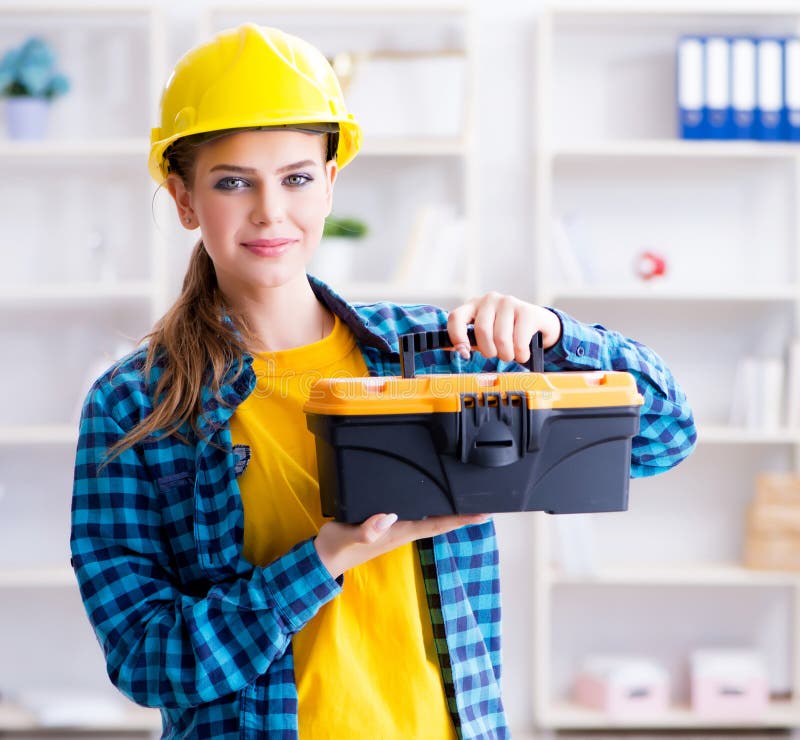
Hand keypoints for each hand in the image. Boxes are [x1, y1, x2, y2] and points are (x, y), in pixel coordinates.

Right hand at [314, 512, 488, 578]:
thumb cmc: (335, 548)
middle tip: (485, 502)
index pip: (436, 525)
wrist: (322, 559)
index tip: (483, 514)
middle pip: (439, 521)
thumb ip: (364, 530)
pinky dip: (431, 508)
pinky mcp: (387, 526)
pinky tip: (434, 501)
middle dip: (462, 513)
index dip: (459, 519)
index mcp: (398, 532)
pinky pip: (416, 515)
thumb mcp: (345, 537)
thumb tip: (388, 518)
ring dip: (449, 511)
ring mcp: (396, 530)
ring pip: (430, 519)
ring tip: (467, 501)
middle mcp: (402, 531)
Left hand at [448, 292, 561, 362]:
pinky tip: (522, 353)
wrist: (539, 324)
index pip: (456, 317)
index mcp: (474, 305)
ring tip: (511, 354)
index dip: (457, 337)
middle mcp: (490, 299)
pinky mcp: (527, 310)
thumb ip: (470, 342)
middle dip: (489, 351)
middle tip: (497, 355)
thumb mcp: (485, 335)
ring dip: (507, 355)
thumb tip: (460, 352)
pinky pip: (519, 342)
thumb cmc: (507, 332)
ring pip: (501, 339)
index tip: (465, 354)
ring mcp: (509, 302)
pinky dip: (521, 355)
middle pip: (482, 331)